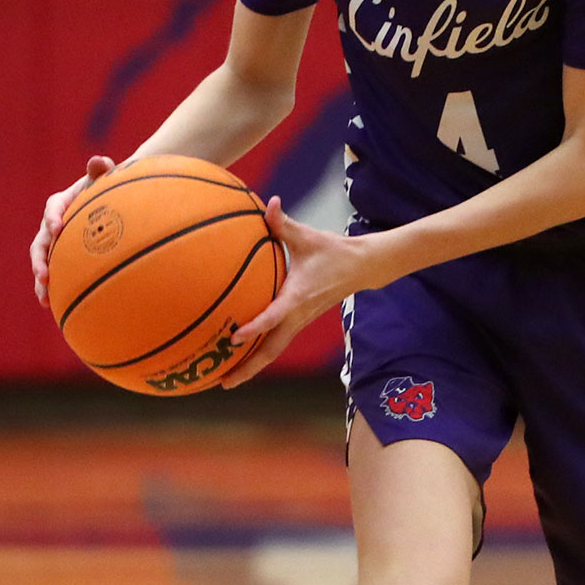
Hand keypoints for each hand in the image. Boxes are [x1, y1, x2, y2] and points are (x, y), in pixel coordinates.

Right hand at [31, 155, 114, 305]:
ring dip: (41, 281)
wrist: (113, 199)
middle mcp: (53, 224)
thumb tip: (98, 160)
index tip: (58, 228)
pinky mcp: (64, 256)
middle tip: (44, 275)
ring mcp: (57, 242)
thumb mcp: (106, 177)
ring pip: (44, 262)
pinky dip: (54, 289)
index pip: (53, 208)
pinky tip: (56, 307)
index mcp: (62, 202)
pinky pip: (56, 273)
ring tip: (44, 298)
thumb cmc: (110, 187)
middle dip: (40, 260)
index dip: (53, 218)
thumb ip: (101, 170)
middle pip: (40, 242)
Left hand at [220, 196, 368, 388]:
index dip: (255, 326)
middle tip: (222, 382)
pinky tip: (240, 358)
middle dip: (248, 367)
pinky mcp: (300, 322)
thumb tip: (267, 202)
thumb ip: (282, 222)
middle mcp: (298, 315)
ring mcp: (300, 322)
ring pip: (274, 351)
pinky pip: (277, 343)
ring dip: (252, 367)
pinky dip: (259, 354)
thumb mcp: (307, 236)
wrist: (362, 267)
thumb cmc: (333, 251)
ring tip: (226, 381)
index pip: (275, 315)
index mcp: (298, 296)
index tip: (234, 337)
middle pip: (272, 349)